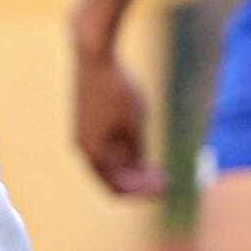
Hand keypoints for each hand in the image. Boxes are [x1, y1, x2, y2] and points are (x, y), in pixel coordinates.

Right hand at [71, 39, 164, 197]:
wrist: (95, 58)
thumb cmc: (117, 90)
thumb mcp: (136, 124)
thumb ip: (138, 151)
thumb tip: (142, 169)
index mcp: (93, 152)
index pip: (116, 187)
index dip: (143, 192)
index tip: (167, 186)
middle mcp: (83, 147)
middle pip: (111, 178)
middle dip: (138, 183)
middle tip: (166, 179)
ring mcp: (83, 134)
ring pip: (109, 164)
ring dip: (132, 169)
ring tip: (157, 166)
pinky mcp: (87, 122)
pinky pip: (106, 149)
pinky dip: (124, 154)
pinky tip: (142, 146)